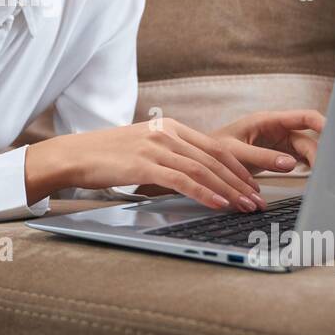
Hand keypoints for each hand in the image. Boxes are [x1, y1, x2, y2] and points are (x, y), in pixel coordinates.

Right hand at [25, 118, 266, 212]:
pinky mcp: (145, 164)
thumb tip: (195, 176)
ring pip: (203, 170)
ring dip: (229, 191)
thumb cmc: (107, 157)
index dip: (240, 167)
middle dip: (242, 181)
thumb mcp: (144, 148)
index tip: (255, 184)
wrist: (75, 155)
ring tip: (245, 207)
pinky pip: (182, 180)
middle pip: (215, 158)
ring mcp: (157, 147)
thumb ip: (170, 155)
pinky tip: (218, 205)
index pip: (215, 147)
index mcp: (171, 127)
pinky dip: (204, 193)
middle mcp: (168, 133)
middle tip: (260, 200)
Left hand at [211, 109, 324, 173]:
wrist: (203, 160)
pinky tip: (314, 178)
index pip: (303, 117)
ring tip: (324, 177)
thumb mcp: (236, 152)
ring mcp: (279, 143)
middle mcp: (277, 130)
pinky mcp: (278, 156)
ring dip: (316, 162)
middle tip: (326, 171)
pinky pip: (299, 160)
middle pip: (308, 138)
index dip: (323, 123)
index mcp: (268, 121)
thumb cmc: (214, 149)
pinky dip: (308, 168)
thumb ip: (262, 157)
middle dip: (320, 152)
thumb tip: (291, 163)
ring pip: (306, 150)